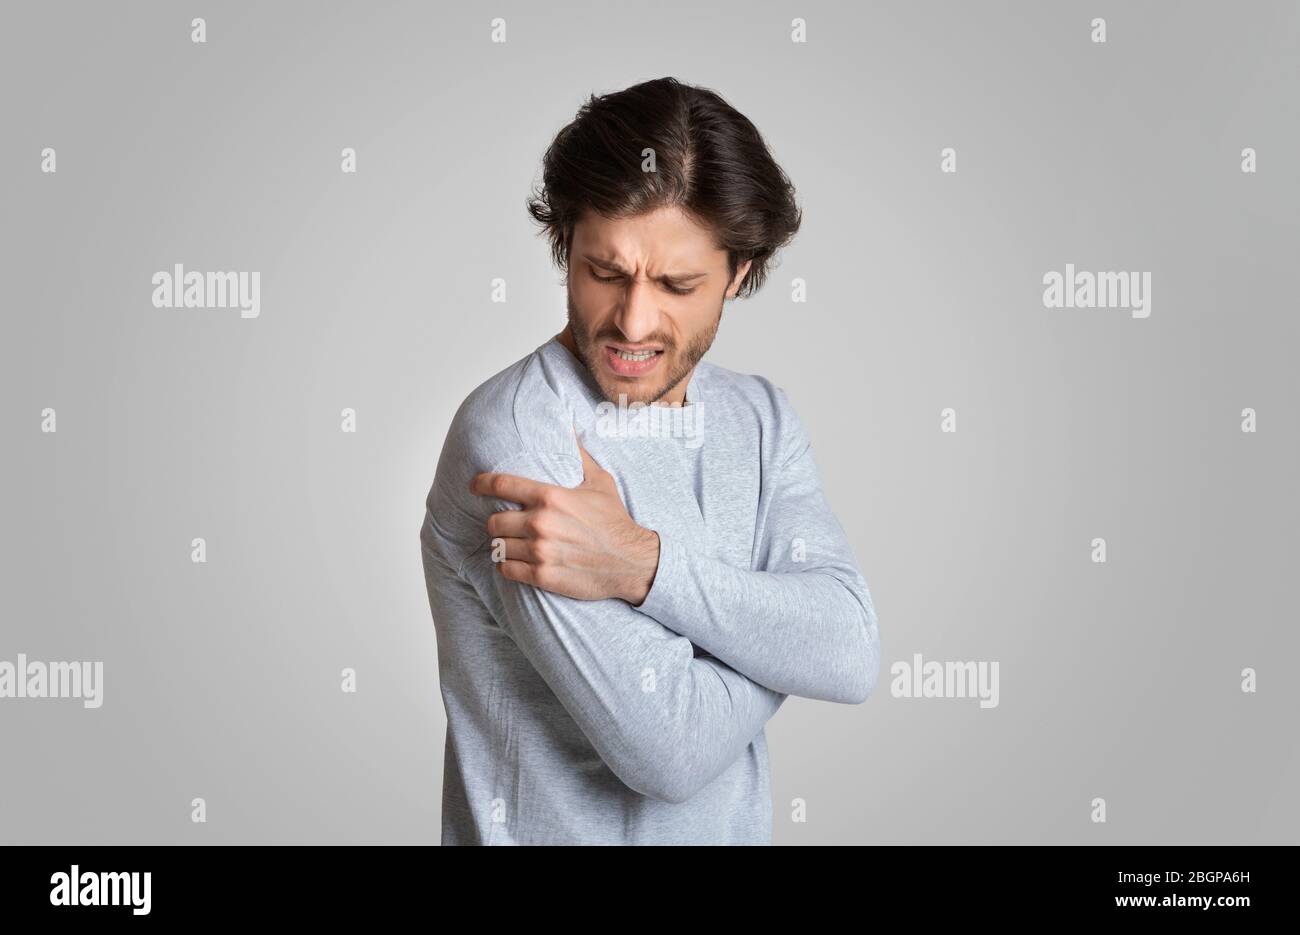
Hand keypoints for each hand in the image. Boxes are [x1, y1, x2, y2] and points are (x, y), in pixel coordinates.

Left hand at [469, 439, 660, 603]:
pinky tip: (516, 562)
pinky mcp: (542, 575)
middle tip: (506, 525)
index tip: (474, 486)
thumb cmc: (614, 521)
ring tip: (513, 544)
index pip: (501, 485)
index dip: (481, 484)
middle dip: (497, 522)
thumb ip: (579, 456)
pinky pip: (506, 569)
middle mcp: (541, 522)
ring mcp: (540, 550)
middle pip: (493, 521)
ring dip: (503, 546)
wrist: (631, 562)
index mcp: (550, 496)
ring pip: (498, 547)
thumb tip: (570, 428)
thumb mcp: (600, 482)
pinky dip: (508, 566)